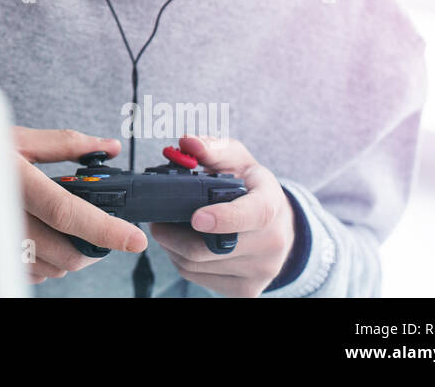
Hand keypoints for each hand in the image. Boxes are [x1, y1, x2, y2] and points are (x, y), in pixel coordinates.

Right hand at [15, 126, 146, 284]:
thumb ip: (67, 144)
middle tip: (100, 229)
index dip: (106, 229)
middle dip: (93, 247)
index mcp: (15, 181)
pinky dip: (48, 263)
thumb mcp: (19, 138)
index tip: (134, 239)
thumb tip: (108, 146)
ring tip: (65, 230)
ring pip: (52, 268)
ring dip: (69, 255)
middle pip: (65, 250)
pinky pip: (33, 274)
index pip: (67, 213)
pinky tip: (44, 239)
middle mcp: (4, 215)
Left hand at [149, 134, 296, 296]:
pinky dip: (182, 262)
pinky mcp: (246, 291)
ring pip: (198, 266)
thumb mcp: (238, 160)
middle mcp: (271, 243)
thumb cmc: (252, 189)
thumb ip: (212, 149)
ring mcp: (260, 272)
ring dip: (173, 248)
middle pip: (211, 247)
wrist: (279, 226)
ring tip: (169, 229)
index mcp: (271, 205)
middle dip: (174, 232)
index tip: (197, 217)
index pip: (254, 215)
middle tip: (156, 219)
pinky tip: (184, 246)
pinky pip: (199, 279)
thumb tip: (188, 143)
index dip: (224, 218)